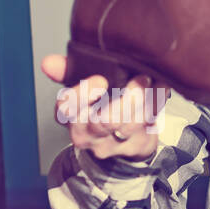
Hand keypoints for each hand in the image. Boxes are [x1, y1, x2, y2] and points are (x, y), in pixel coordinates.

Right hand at [40, 54, 165, 161]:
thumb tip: (48, 63)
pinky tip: (162, 87)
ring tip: (152, 79)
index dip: (83, 94)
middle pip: (104, 122)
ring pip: (131, 125)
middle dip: (124, 101)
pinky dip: (158, 102)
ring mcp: (115, 144)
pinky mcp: (137, 145)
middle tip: (140, 79)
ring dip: (146, 100)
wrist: (119, 139)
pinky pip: (151, 125)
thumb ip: (66, 72)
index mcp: (71, 118)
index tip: (100, 81)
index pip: (67, 109)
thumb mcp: (80, 88)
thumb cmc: (98, 106)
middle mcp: (90, 134)